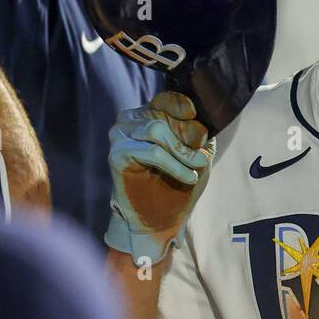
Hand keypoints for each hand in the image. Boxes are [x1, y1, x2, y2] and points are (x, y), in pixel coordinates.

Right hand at [107, 92, 216, 264]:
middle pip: (165, 115)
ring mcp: (120, 136)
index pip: (166, 99)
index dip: (183, 107)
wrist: (161, 219)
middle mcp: (131, 120)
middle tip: (201, 160)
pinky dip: (174, 164)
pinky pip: (152, 151)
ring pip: (157, 130)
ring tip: (196, 168)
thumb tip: (198, 119)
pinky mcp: (117, 154)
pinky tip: (187, 176)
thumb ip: (197, 132)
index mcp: (148, 115)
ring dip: (182, 152)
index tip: (197, 120)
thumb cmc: (178, 184)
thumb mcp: (197, 153)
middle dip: (188, 138)